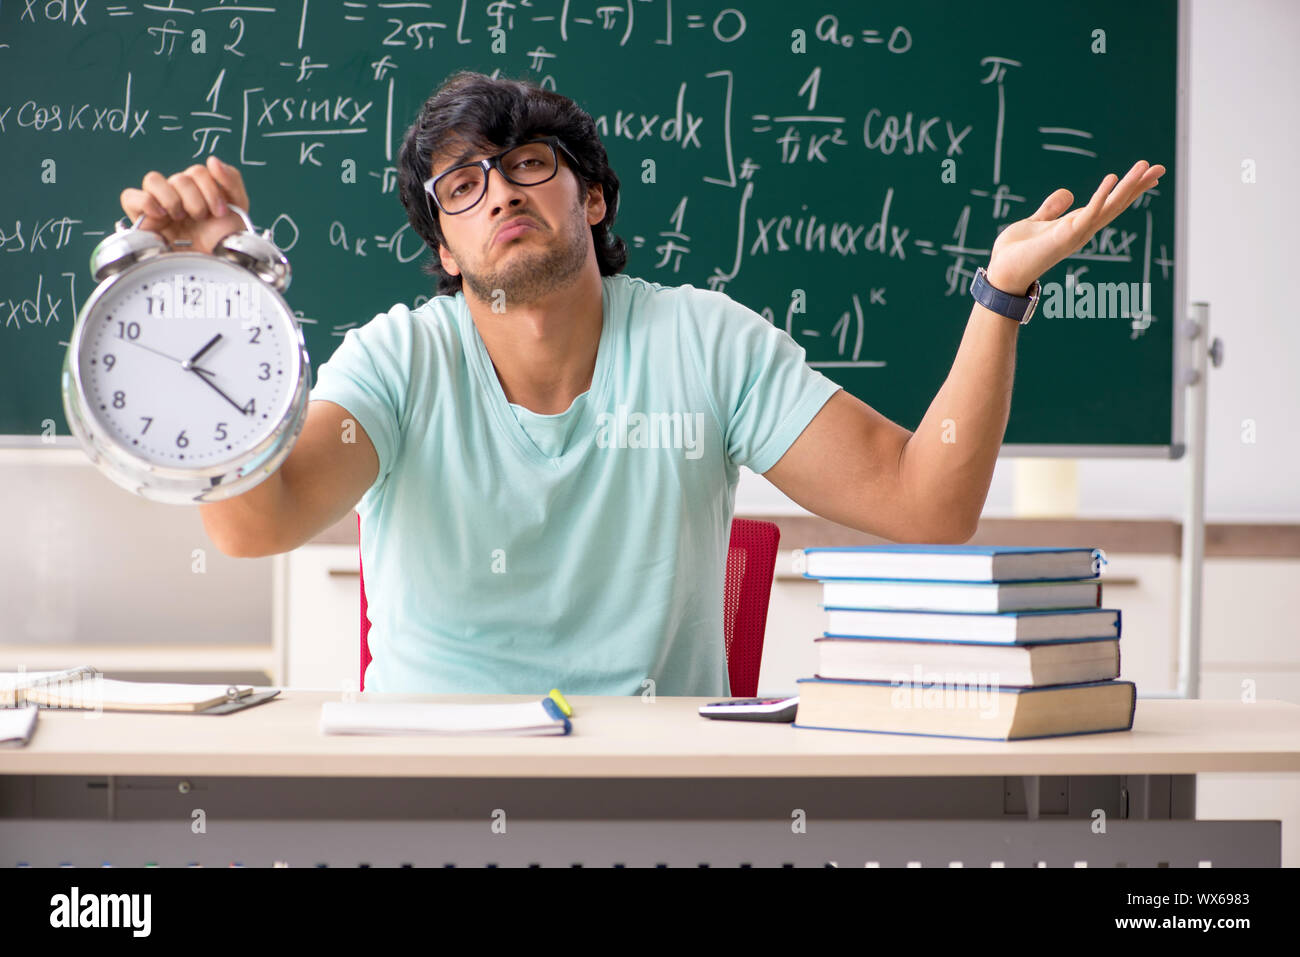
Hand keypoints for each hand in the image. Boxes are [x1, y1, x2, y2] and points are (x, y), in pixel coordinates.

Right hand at [119, 155, 250, 255]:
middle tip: (201, 217)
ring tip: (181, 217)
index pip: (197, 171)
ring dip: (172, 197)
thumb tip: (212, 160)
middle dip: (196, 198)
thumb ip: (231, 179)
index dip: (211, 187)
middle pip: (179, 177)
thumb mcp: (238, 207)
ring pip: (153, 179)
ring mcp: (159, 207)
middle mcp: (178, 197)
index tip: (220, 211)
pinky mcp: (142, 221)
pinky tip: (161, 214)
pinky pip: (129, 196)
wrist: (215, 269)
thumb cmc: (225, 242)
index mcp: (199, 192)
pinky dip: (145, 201)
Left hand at [985, 159, 1165, 293]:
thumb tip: (1066, 193)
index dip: (1127, 188)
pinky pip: (1088, 212)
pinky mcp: (1065, 235)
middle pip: (1116, 204)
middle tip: (1159, 168)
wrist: (1001, 274)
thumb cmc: (1015, 253)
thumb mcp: (1035, 222)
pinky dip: (1100, 196)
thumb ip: (1050, 209)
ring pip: (1109, 206)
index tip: (1147, 173)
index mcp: (1076, 224)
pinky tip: (1112, 178)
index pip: (1108, 203)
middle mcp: (1082, 229)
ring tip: (1145, 166)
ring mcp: (1076, 233)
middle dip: (1137, 186)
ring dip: (1128, 186)